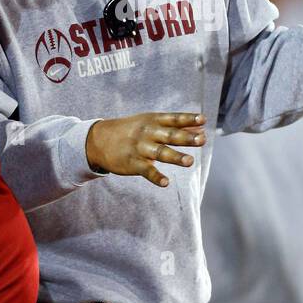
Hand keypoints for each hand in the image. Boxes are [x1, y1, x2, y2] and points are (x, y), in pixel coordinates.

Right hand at [86, 112, 205, 187]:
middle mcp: (147, 133)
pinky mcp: (133, 163)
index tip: (203, 120)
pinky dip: (156, 177)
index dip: (188, 119)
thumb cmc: (132, 130)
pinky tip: (166, 183)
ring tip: (190, 162)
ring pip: (160, 153)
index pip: (173, 119)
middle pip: (169, 135)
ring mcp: (140, 148)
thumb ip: (176, 126)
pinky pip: (146, 171)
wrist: (99, 140)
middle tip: (202, 139)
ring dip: (175, 157)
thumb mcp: (151, 122)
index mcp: (153, 120)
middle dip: (186, 137)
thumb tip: (201, 126)